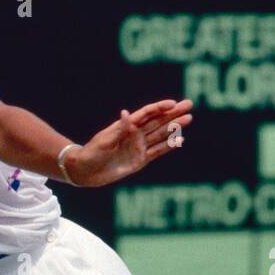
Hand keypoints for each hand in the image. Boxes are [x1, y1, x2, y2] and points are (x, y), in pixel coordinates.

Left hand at [68, 99, 192, 187]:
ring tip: (189, 118)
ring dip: (174, 127)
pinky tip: (180, 140)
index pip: (147, 113)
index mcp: (126, 125)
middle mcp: (135, 134)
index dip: (160, 107)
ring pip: (160, 134)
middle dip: (173, 113)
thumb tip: (127, 114)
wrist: (85, 171)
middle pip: (158, 121)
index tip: (173, 103)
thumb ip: (119, 130)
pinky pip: (157, 152)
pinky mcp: (140, 160)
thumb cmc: (92, 153)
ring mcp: (138, 147)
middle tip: (189, 104)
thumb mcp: (104, 140)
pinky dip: (168, 146)